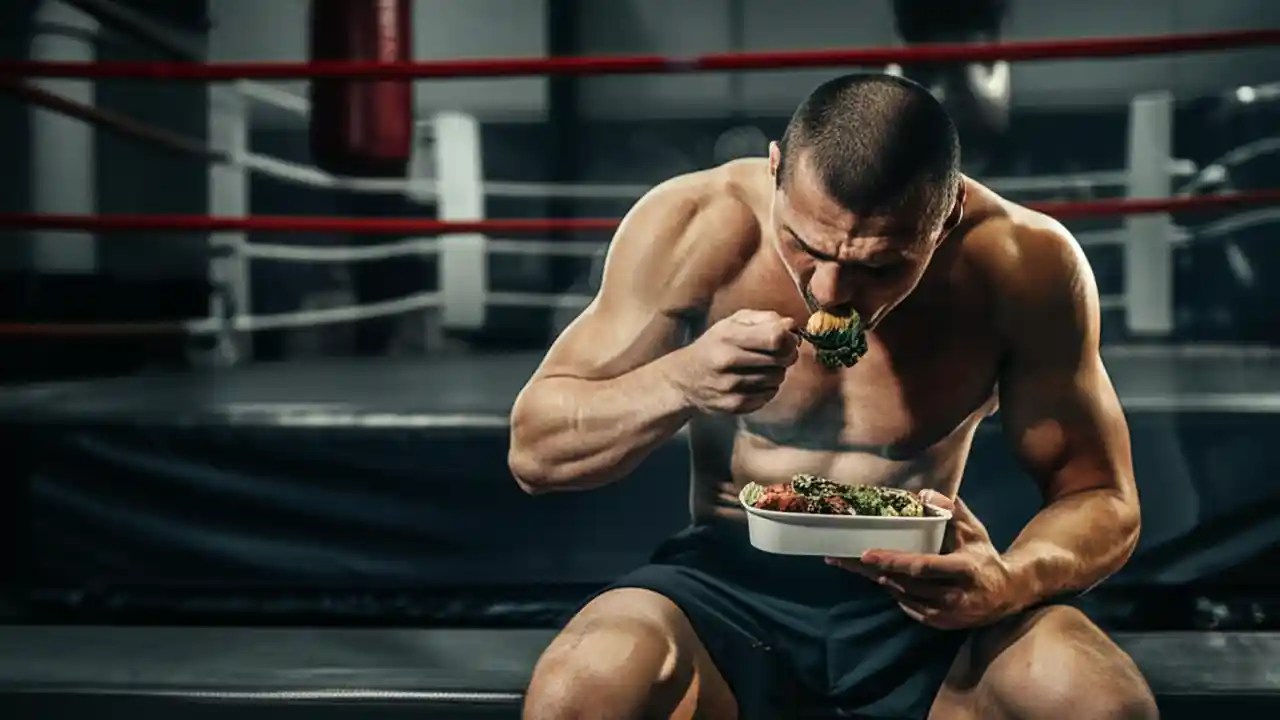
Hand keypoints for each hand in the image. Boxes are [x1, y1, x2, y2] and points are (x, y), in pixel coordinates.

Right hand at [669, 309, 798, 413]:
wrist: (684, 379)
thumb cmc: (713, 345)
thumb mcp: (732, 322)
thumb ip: (763, 319)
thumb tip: (791, 325)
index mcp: (728, 336)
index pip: (776, 338)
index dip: (789, 337)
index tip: (787, 337)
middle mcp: (728, 361)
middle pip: (781, 359)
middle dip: (786, 354)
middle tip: (778, 352)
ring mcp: (731, 386)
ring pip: (777, 378)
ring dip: (777, 371)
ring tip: (762, 366)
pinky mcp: (734, 405)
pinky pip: (769, 395)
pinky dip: (768, 388)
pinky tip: (755, 381)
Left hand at [826, 490, 1019, 629]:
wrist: (1008, 594)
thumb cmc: (984, 555)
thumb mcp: (973, 529)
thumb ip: (951, 510)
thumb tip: (924, 492)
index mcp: (963, 569)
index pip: (922, 566)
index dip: (893, 560)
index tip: (866, 554)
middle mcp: (954, 596)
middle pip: (905, 583)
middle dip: (872, 570)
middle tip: (841, 558)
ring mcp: (947, 614)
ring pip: (903, 595)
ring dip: (878, 579)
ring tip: (853, 564)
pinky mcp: (940, 623)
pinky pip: (909, 607)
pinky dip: (894, 591)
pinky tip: (879, 577)